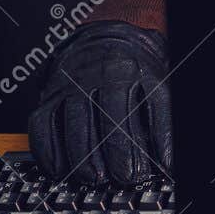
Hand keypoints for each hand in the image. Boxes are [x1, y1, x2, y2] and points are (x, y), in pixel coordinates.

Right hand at [27, 21, 172, 184]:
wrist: (103, 35)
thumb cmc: (136, 67)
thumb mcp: (158, 79)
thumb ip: (163, 113)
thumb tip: (170, 155)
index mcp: (139, 69)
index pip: (153, 105)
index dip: (160, 139)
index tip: (165, 165)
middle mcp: (105, 73)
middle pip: (113, 115)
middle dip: (121, 152)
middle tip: (127, 176)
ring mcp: (74, 83)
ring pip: (76, 122)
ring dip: (85, 156)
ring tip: (96, 178)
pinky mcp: (51, 95)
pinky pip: (43, 124)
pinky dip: (49, 150)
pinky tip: (60, 170)